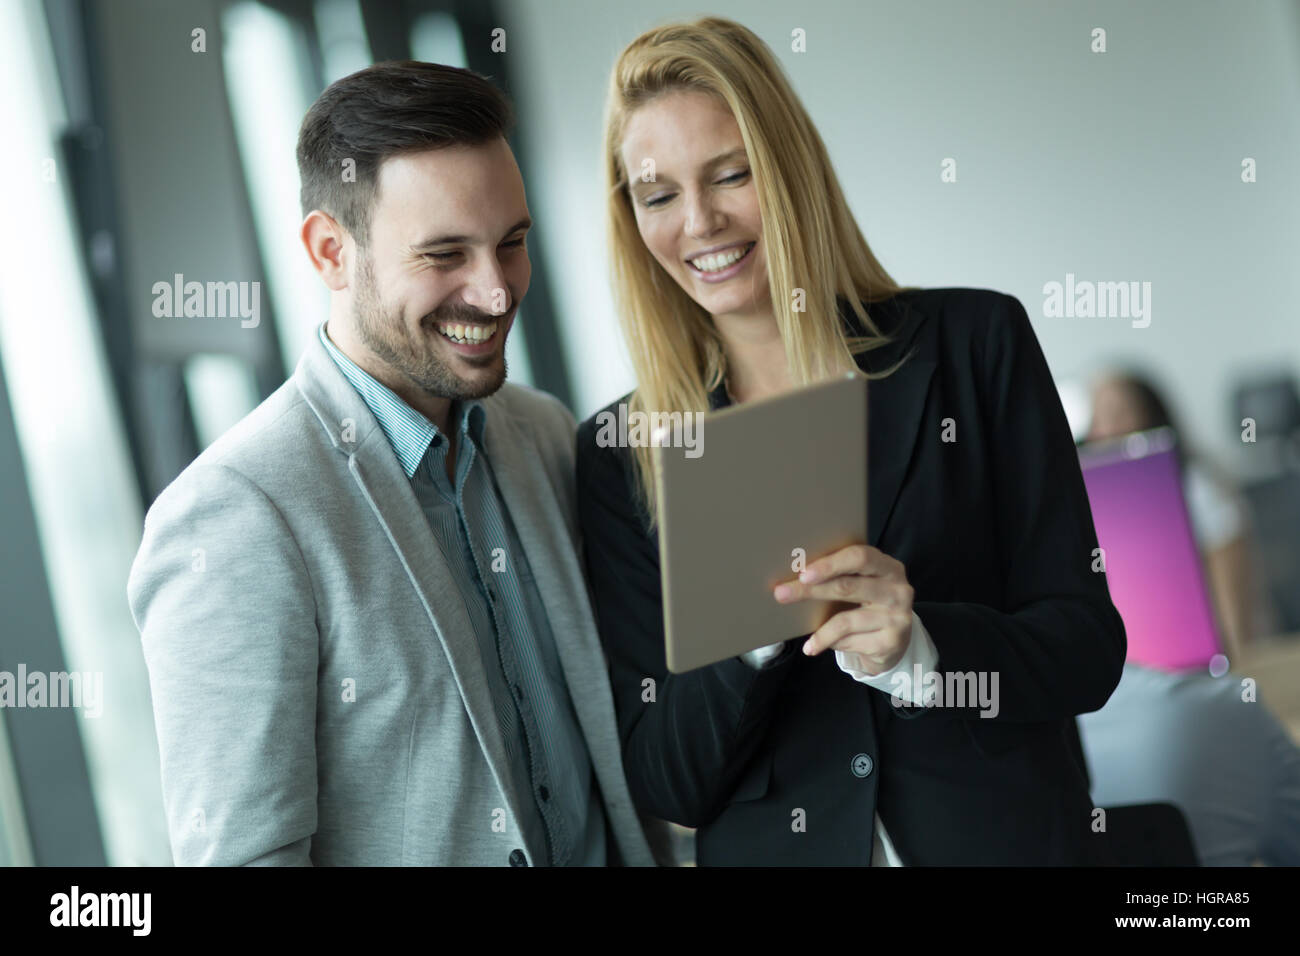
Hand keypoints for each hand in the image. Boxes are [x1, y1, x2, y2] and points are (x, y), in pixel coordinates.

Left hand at [772, 544, 913, 673]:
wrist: (895, 641)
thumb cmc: (869, 604)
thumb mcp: (863, 584)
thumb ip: (841, 575)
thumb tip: (795, 576)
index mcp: (888, 567)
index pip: (860, 557)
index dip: (830, 564)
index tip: (803, 573)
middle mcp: (898, 590)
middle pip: (847, 586)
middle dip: (809, 591)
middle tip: (782, 594)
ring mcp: (898, 617)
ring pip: (845, 621)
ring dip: (820, 632)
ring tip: (805, 642)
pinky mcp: (892, 642)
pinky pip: (850, 642)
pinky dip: (832, 644)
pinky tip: (821, 647)